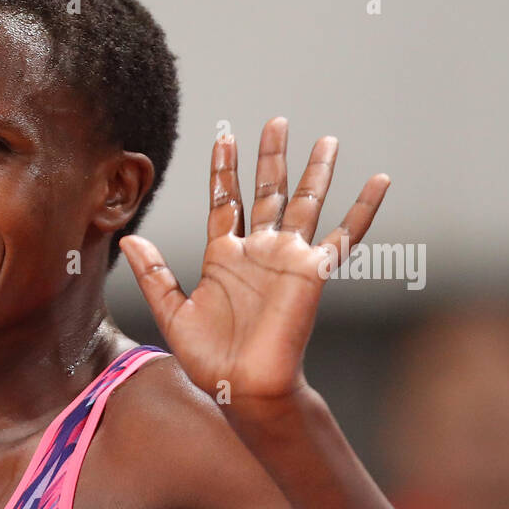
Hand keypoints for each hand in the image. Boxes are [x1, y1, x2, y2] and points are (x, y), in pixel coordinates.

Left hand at [120, 117, 388, 408]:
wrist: (241, 387)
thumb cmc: (208, 358)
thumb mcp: (171, 311)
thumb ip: (154, 273)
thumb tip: (128, 239)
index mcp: (224, 257)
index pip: (226, 201)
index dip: (224, 170)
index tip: (224, 137)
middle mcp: (258, 251)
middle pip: (266, 192)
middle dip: (270, 157)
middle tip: (276, 121)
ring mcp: (287, 258)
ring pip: (304, 204)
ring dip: (315, 172)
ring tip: (326, 140)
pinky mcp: (313, 271)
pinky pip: (345, 235)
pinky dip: (364, 209)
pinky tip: (380, 180)